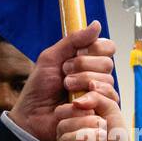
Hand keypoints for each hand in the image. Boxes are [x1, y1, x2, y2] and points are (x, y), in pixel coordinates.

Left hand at [10, 21, 117, 140]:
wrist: (33, 116)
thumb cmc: (40, 89)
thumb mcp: (51, 58)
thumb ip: (73, 40)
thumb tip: (96, 24)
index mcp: (87, 61)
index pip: (107, 47)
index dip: (95, 49)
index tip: (76, 54)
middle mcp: (96, 76)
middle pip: (107, 63)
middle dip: (83, 67)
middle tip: (64, 74)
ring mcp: (99, 94)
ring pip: (107, 81)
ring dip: (82, 83)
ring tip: (66, 89)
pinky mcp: (101, 111)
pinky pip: (108, 99)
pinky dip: (89, 97)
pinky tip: (75, 102)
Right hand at [54, 78, 135, 140]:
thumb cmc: (116, 135)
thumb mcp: (110, 108)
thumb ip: (96, 97)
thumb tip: (77, 101)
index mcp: (73, 121)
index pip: (62, 111)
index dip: (76, 108)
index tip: (94, 110)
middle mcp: (67, 135)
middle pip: (62, 124)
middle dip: (84, 122)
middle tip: (102, 124)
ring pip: (64, 138)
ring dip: (86, 135)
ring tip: (102, 136)